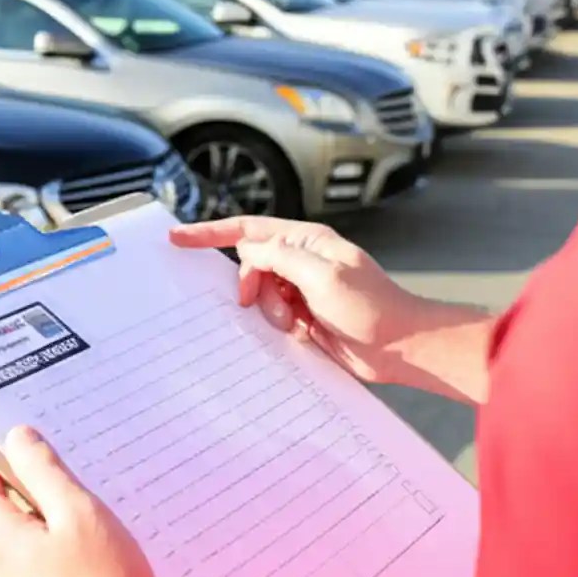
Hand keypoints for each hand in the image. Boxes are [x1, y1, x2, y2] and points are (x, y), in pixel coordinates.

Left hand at [0, 426, 156, 576]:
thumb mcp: (80, 515)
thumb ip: (44, 471)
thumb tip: (19, 438)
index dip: (3, 459)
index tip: (35, 455)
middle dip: (34, 496)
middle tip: (75, 497)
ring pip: (17, 541)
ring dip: (47, 528)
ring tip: (88, 534)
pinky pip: (29, 567)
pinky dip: (53, 555)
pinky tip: (87, 560)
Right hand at [170, 216, 424, 383]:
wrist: (400, 347)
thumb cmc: (371, 307)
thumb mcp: (322, 275)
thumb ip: (279, 257)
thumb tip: (248, 250)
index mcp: (306, 241)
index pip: (247, 230)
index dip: (209, 233)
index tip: (177, 238)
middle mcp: (302, 261)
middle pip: (251, 267)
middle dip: (256, 290)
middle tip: (283, 310)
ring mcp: (303, 289)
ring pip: (260, 296)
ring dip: (273, 314)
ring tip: (301, 326)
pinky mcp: (306, 315)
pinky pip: (273, 317)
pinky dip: (283, 327)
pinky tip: (307, 334)